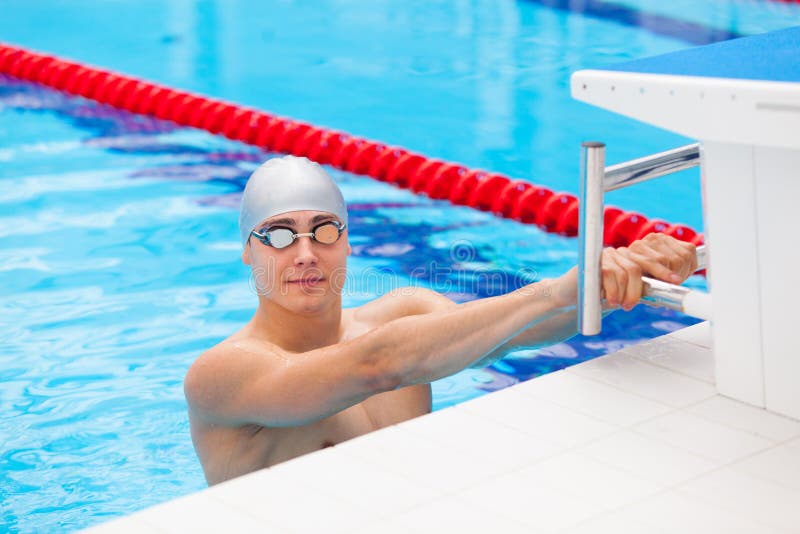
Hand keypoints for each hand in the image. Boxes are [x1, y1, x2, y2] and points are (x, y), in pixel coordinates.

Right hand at [551, 233, 697, 310]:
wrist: (567, 296)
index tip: (676, 280)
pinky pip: (610, 273)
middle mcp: (617, 254)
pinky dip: (614, 290)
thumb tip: (662, 295)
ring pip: (627, 271)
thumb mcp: (621, 294)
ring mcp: (604, 256)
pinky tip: (610, 300)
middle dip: (641, 287)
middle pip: (639, 265)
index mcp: (627, 259)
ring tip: (621, 305)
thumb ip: (638, 290)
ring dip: (626, 293)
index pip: (649, 259)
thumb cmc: (595, 297)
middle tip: (638, 304)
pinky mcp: (592, 261)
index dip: (662, 269)